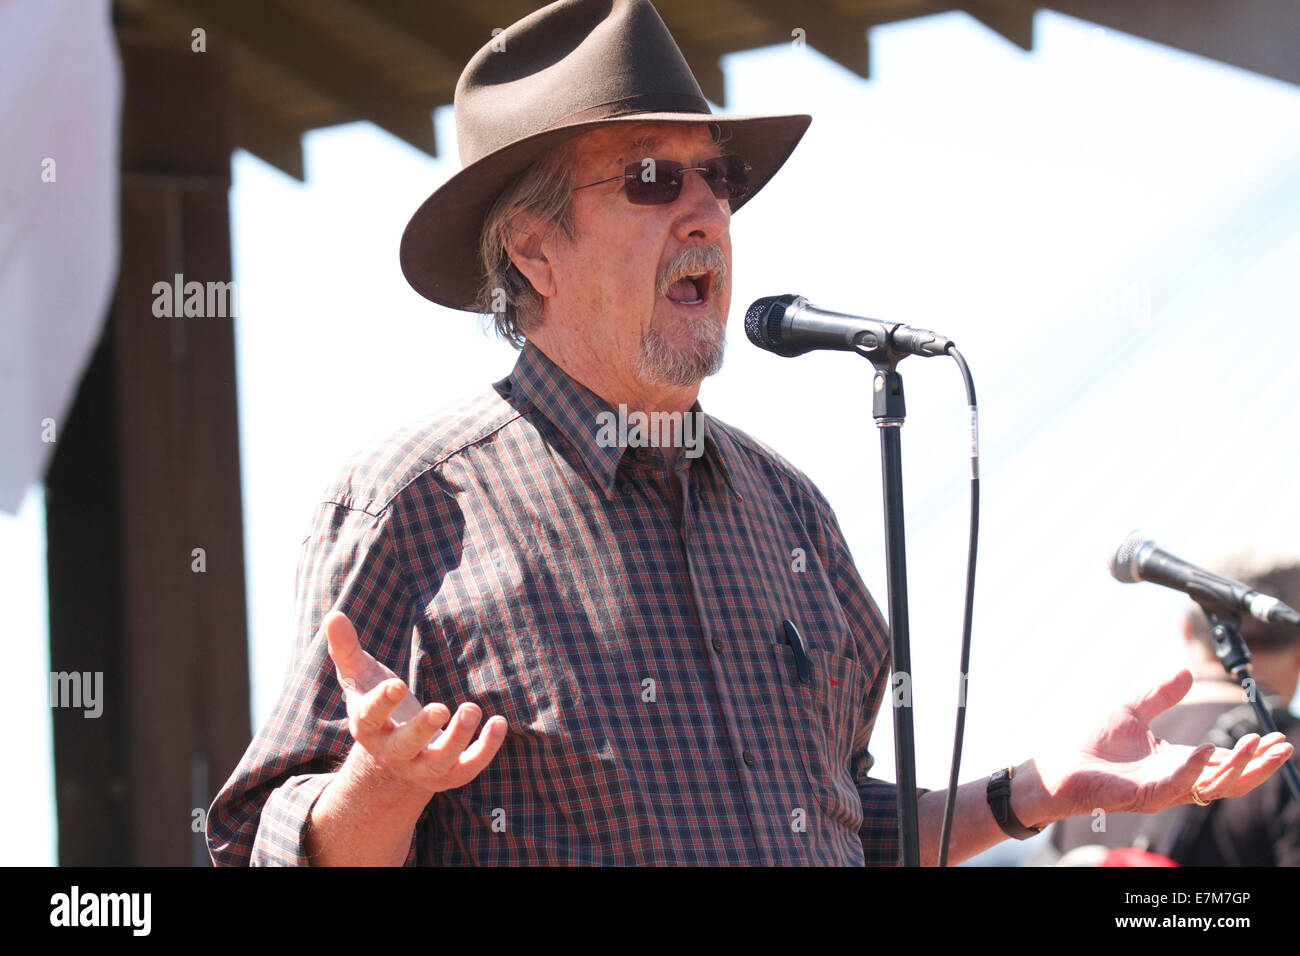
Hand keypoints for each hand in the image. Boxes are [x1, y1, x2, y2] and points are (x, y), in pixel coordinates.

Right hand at [323, 610, 507, 797]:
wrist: (390, 760)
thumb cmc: (376, 706)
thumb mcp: (359, 677)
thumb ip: (346, 649)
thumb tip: (334, 614)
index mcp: (367, 728)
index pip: (369, 718)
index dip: (382, 703)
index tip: (398, 685)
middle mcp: (392, 753)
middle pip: (405, 747)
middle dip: (422, 730)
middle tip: (441, 709)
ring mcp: (421, 768)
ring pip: (439, 761)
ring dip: (458, 738)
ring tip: (472, 708)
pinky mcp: (448, 774)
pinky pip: (468, 768)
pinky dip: (485, 749)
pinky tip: (498, 722)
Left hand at [1036, 669, 1293, 819]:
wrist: (1055, 766)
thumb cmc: (1090, 744)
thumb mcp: (1131, 710)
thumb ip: (1160, 695)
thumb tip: (1187, 672)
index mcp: (1176, 763)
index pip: (1225, 762)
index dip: (1252, 753)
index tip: (1275, 737)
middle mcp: (1175, 780)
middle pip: (1229, 779)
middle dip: (1258, 765)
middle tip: (1281, 746)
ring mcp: (1161, 790)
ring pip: (1211, 785)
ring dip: (1237, 766)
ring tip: (1255, 745)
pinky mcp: (1142, 795)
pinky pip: (1176, 785)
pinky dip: (1194, 768)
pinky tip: (1207, 751)